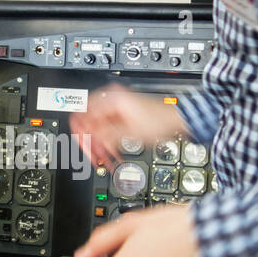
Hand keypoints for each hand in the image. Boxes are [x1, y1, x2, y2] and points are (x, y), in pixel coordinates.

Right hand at [70, 83, 188, 167]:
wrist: (176, 119)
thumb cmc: (159, 121)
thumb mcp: (128, 133)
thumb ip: (105, 135)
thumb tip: (88, 139)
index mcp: (110, 99)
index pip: (82, 115)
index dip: (81, 134)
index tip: (84, 148)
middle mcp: (111, 98)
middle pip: (87, 121)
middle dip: (90, 142)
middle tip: (94, 157)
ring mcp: (116, 105)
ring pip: (96, 126)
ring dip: (98, 144)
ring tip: (103, 158)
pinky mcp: (121, 113)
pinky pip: (106, 127)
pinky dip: (107, 141)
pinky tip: (110, 153)